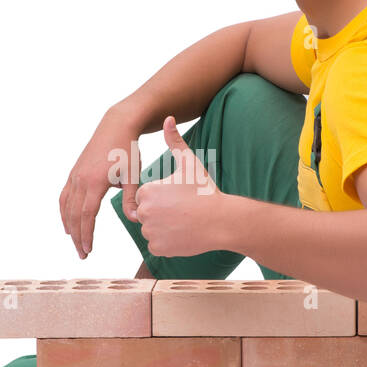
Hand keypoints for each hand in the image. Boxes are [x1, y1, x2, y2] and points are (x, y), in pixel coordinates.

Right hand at [60, 107, 141, 258]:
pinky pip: (64, 195)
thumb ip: (132, 198)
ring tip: (74, 242)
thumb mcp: (134, 173)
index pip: (86, 216)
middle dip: (77, 237)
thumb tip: (134, 219)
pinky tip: (67, 222)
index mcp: (94, 182)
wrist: (117, 124)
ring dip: (69, 226)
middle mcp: (80, 179)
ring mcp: (75, 175)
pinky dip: (64, 211)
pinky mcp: (74, 171)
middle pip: (73, 215)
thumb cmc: (128, 148)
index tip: (88, 250)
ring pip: (66, 206)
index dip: (86, 235)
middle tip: (82, 255)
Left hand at [135, 115, 226, 257]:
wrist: (222, 221)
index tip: (178, 196)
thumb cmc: (206, 191)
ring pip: (151, 229)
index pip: (145, 195)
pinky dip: (168, 242)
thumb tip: (168, 118)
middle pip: (146, 213)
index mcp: (147, 191)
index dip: (163, 196)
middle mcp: (144, 212)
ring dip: (163, 227)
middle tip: (182, 209)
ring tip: (184, 220)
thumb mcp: (190, 164)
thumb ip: (174, 141)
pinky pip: (157, 244)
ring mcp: (150, 232)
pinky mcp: (158, 248)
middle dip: (161, 212)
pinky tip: (183, 233)